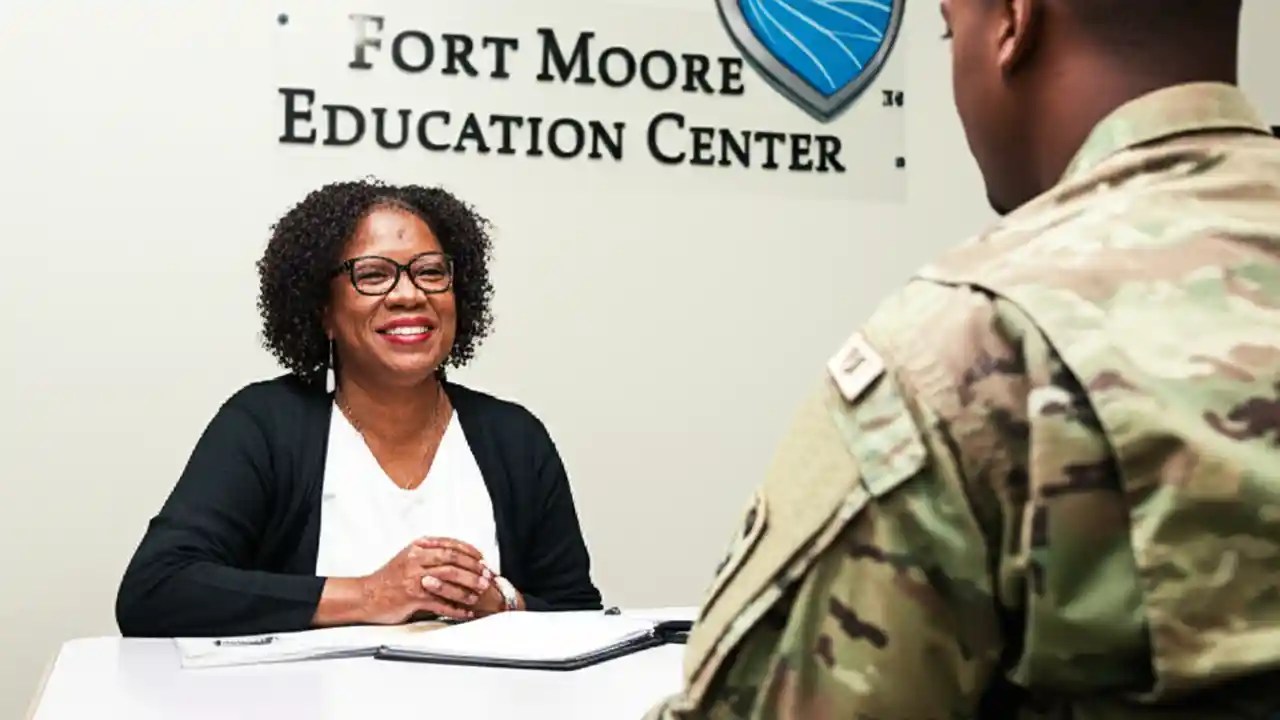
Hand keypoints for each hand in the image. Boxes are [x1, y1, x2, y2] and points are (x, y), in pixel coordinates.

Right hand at [357, 537, 492, 623]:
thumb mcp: (406, 557)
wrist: (365, 596)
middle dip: (473, 569)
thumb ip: (427, 553)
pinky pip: (440, 603)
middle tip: (487, 576)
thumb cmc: (387, 579)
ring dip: (467, 588)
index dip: (470, 552)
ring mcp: (414, 579)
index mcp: (417, 548)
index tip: (482, 559)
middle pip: (452, 560)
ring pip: (449, 580)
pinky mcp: (412, 598)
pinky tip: (465, 613)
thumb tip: (453, 555)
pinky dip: (455, 609)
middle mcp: (416, 560)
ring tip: (479, 594)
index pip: (450, 545)